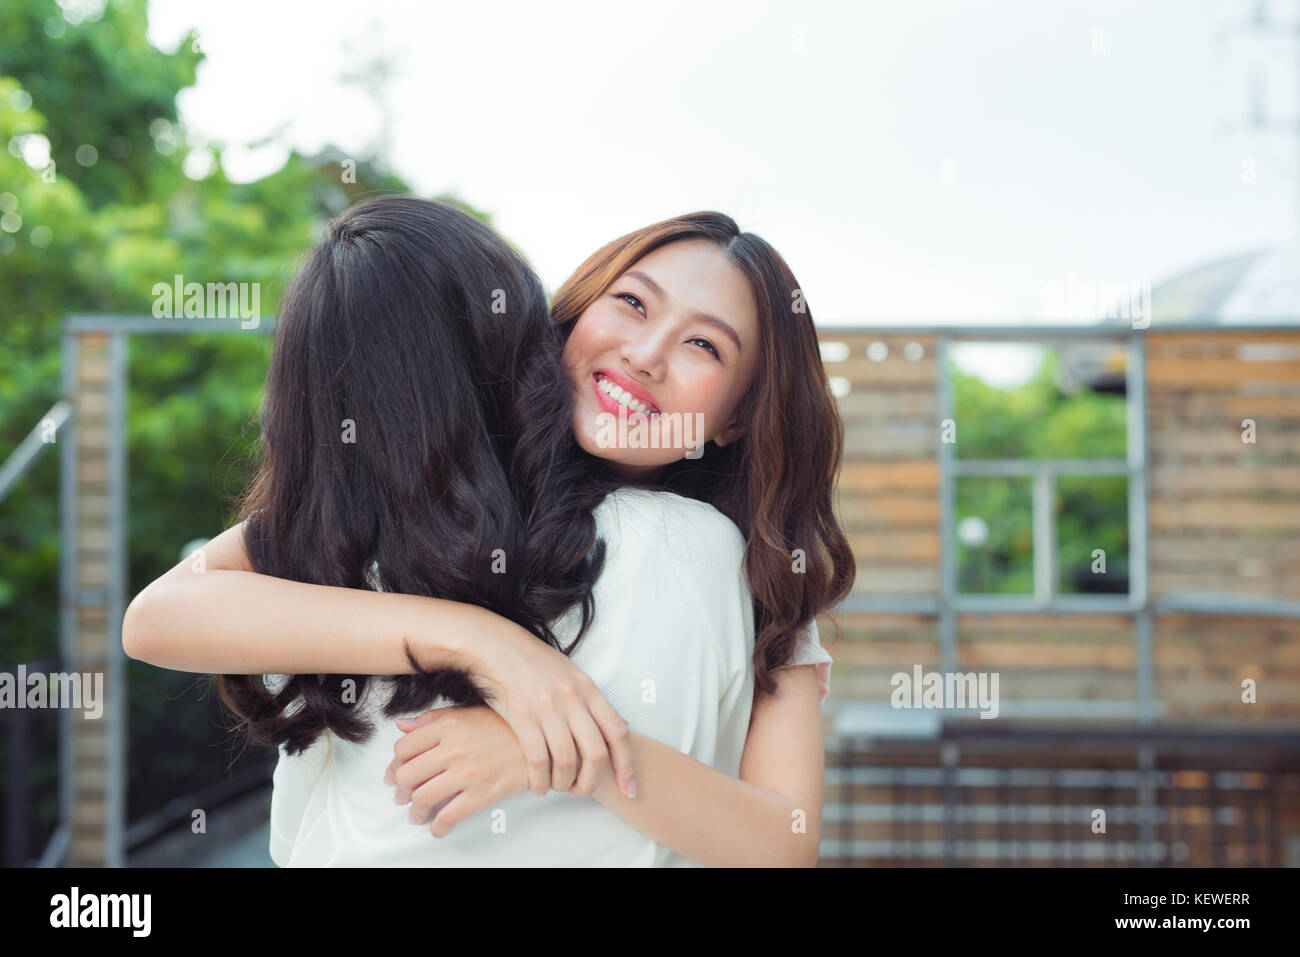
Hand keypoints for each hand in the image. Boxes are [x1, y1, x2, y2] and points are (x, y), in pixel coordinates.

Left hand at [386, 705, 530, 836]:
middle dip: (402, 790)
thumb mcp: (468, 712)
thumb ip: (432, 719)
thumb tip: (402, 725)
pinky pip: (448, 817)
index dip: (397, 763)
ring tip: (420, 813)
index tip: (400, 771)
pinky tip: (438, 827)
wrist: (541, 744)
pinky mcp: (481, 794)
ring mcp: (467, 773)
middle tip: (406, 795)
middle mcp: (453, 748)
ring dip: (416, 811)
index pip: (404, 747)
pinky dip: (437, 827)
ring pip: (423, 798)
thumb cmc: (506, 728)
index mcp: (448, 726)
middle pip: (407, 776)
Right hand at [453, 622, 635, 798]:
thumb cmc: (532, 661)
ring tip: (558, 787)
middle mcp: (571, 699)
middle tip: (582, 792)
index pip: (618, 731)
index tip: (629, 787)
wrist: (494, 646)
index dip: (627, 764)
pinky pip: (538, 760)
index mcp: (587, 688)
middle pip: (595, 752)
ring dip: (565, 783)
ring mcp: (547, 708)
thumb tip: (615, 725)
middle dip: (592, 781)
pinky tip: (538, 786)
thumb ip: (590, 700)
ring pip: (567, 760)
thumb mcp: (570, 673)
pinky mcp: (522, 717)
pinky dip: (540, 780)